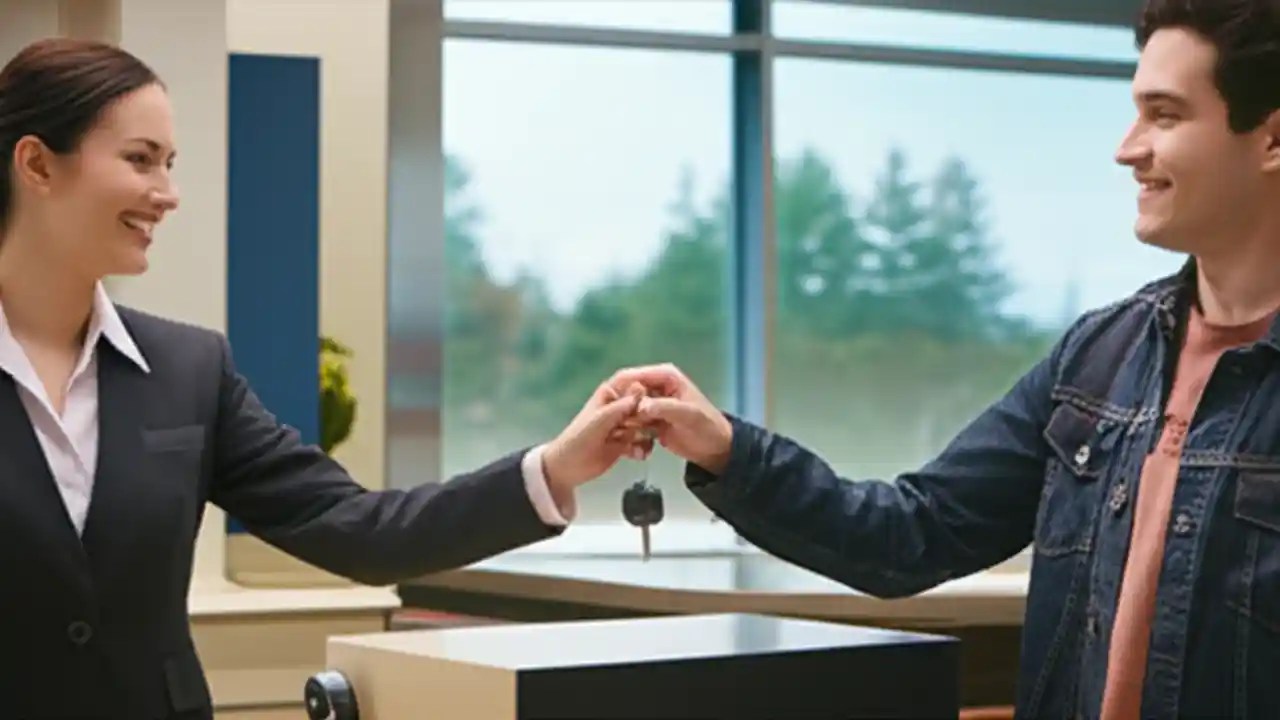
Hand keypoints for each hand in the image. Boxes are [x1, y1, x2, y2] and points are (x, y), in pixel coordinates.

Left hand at [542, 381, 647, 497]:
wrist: (568, 468)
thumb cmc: (579, 439)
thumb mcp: (601, 421)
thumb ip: (622, 406)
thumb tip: (642, 387)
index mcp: (611, 393)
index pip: (636, 380)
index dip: (651, 383)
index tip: (664, 391)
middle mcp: (620, 405)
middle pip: (647, 403)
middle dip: (650, 416)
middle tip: (643, 429)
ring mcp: (625, 424)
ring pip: (649, 423)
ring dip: (648, 434)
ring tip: (637, 444)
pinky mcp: (627, 441)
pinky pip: (645, 441)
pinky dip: (643, 448)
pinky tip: (637, 455)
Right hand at [606, 363, 733, 474]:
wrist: (716, 449)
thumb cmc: (707, 428)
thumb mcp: (688, 416)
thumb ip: (664, 407)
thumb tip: (640, 406)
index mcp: (665, 376)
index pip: (632, 376)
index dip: (619, 389)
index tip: (611, 408)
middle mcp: (655, 385)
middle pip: (626, 391)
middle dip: (620, 408)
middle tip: (618, 426)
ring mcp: (651, 403)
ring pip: (627, 408)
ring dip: (624, 421)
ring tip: (624, 435)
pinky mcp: (650, 419)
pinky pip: (632, 421)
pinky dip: (629, 430)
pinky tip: (631, 441)